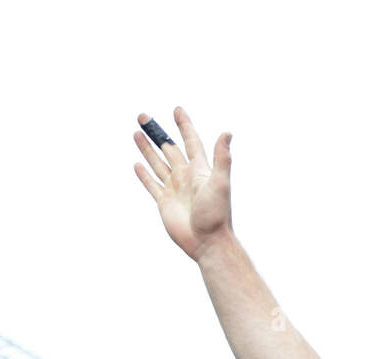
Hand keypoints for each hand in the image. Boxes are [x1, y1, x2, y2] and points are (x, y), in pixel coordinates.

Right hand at [133, 107, 232, 261]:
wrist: (207, 242)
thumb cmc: (217, 214)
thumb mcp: (220, 182)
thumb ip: (222, 158)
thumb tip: (227, 132)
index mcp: (199, 170)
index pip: (190, 141)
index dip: (184, 126)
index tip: (177, 110)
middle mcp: (186, 176)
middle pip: (169, 149)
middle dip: (157, 133)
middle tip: (143, 117)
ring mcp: (174, 189)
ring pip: (157, 163)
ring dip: (147, 149)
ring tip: (136, 133)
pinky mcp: (164, 203)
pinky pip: (152, 184)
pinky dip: (144, 174)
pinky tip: (137, 164)